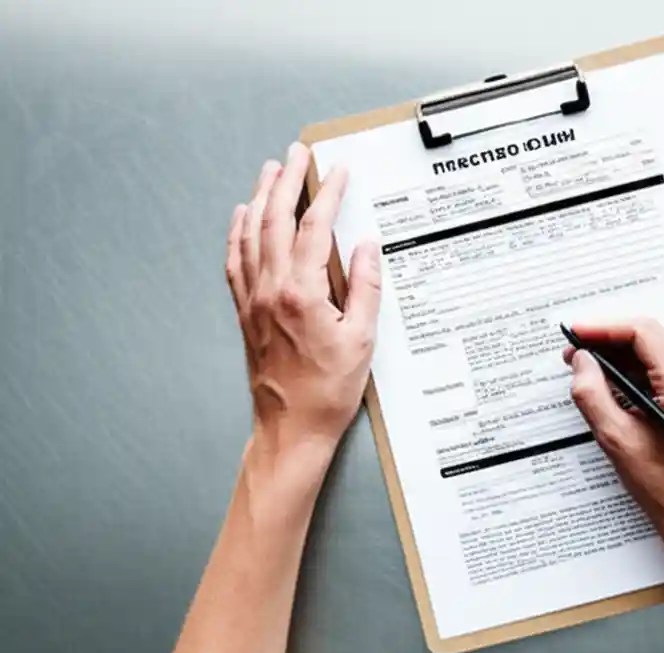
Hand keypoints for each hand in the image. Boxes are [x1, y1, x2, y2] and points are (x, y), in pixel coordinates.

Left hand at [225, 143, 381, 456]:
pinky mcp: (245, 312)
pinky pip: (235, 261)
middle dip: (287, 181)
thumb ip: (366, 289)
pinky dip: (237, 232)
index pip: (315, 228)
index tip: (336, 172)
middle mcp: (271, 290)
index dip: (326, 194)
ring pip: (251, 234)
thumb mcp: (363, 340)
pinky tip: (242, 217)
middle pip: (275, 220)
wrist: (291, 427)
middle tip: (297, 153)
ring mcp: (253, 299)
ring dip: (260, 198)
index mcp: (303, 293)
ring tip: (270, 170)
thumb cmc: (328, 391)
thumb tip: (367, 248)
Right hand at [564, 319, 663, 537]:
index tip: (576, 334)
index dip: (603, 329)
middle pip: (649, 337)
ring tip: (587, 368)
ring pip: (655, 349)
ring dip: (620, 355)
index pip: (643, 333)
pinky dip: (635, 368)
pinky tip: (610, 380)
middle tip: (574, 353)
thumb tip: (581, 361)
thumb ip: (592, 393)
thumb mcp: (616, 438)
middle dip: (608, 341)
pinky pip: (663, 366)